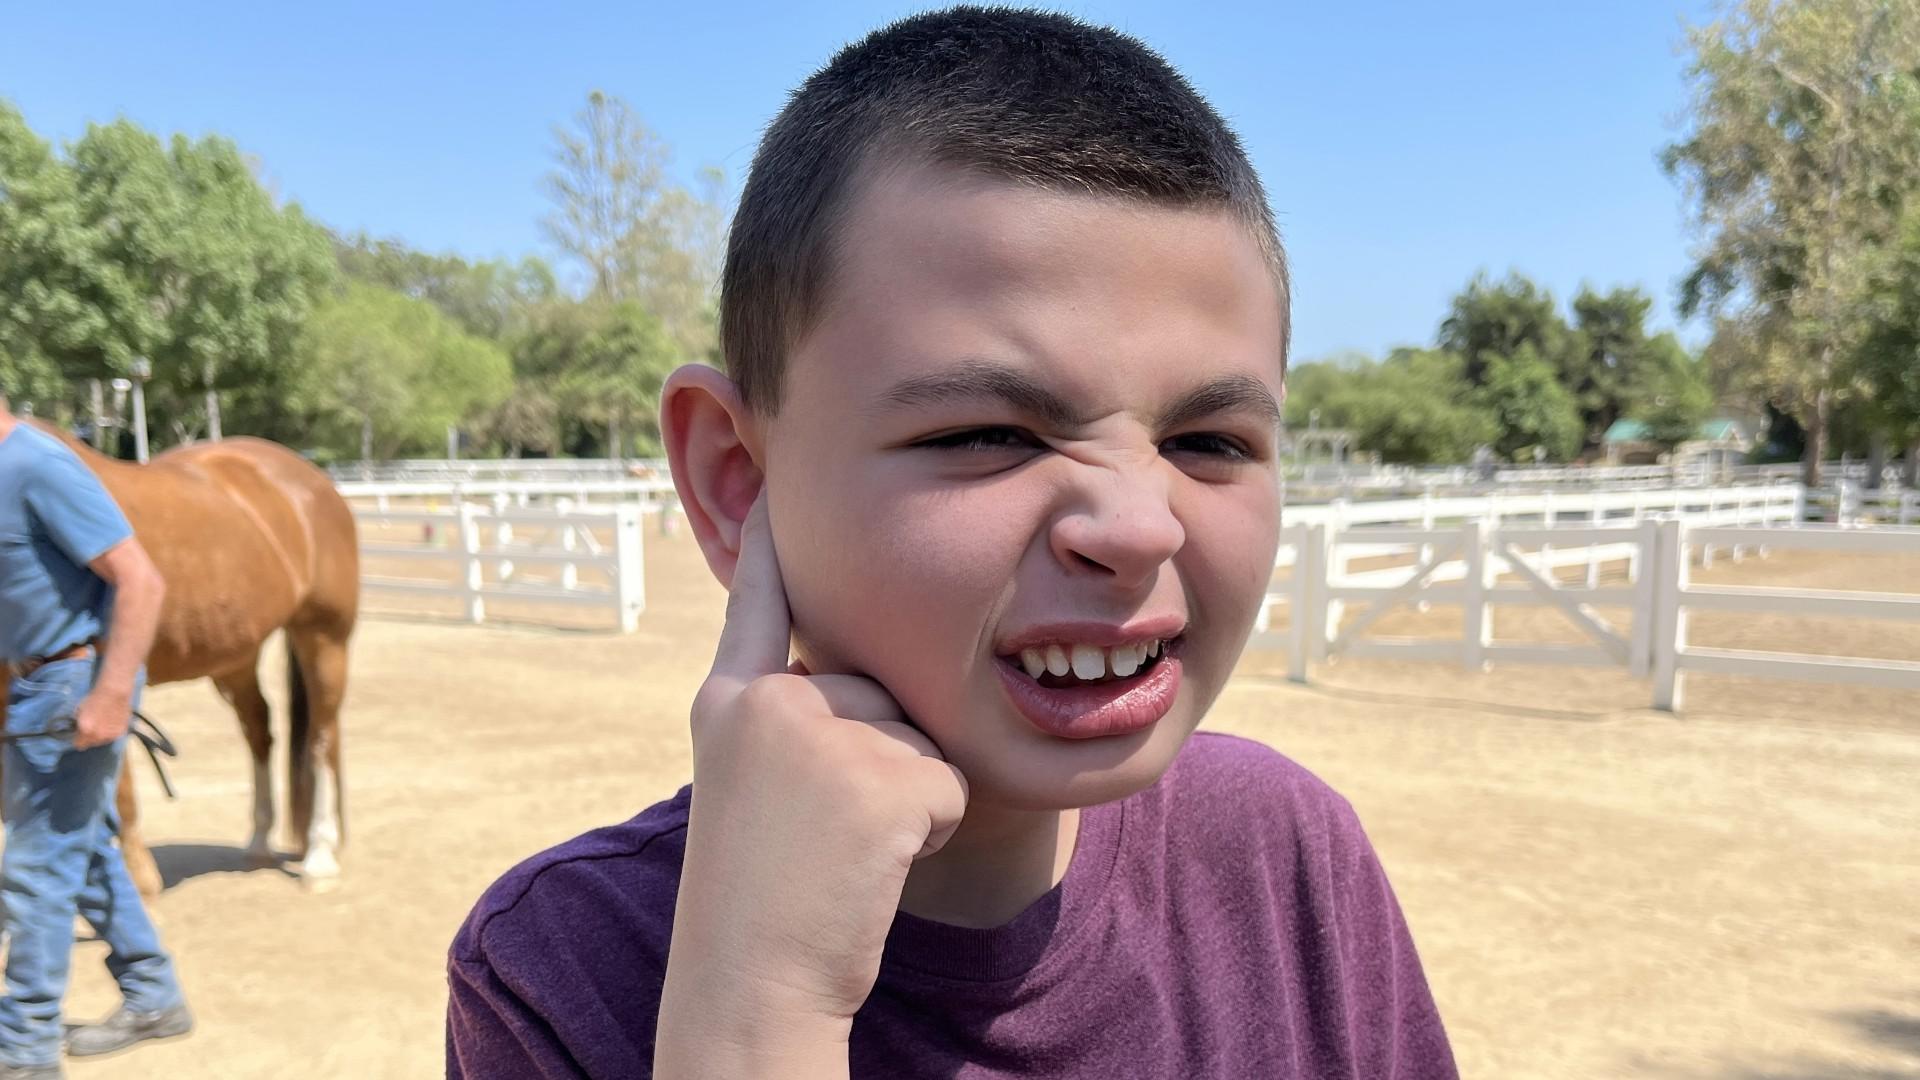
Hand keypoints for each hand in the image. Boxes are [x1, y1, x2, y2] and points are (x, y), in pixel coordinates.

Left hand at [72, 688, 131, 749]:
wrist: (114, 693)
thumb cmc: (95, 699)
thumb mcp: (79, 711)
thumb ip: (78, 724)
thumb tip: (77, 730)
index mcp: (86, 731)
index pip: (78, 744)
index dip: (78, 738)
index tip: (79, 733)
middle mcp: (98, 736)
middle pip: (91, 744)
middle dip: (90, 737)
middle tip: (92, 727)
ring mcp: (111, 735)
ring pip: (102, 741)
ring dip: (101, 735)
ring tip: (103, 724)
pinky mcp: (121, 732)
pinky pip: (112, 736)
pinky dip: (111, 732)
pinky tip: (111, 722)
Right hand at [653, 493, 969, 1075]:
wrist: (748, 987)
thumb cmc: (758, 904)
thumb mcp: (749, 789)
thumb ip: (791, 725)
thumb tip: (874, 684)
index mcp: (728, 706)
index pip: (759, 605)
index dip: (769, 547)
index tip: (776, 486)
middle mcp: (770, 704)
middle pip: (876, 691)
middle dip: (878, 758)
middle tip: (819, 839)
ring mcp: (824, 733)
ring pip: (917, 736)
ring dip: (904, 796)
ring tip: (840, 854)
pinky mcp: (881, 774)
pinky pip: (946, 782)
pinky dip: (929, 829)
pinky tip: (871, 865)